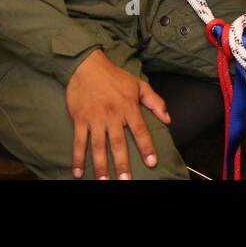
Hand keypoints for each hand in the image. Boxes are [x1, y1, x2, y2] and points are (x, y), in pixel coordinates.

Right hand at [66, 50, 169, 178]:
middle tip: (126, 180)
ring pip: (98, 146)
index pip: (140, 130)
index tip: (152, 162)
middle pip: (118, 142)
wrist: (87, 65)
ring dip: (100, 165)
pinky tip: (77, 172)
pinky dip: (77, 157)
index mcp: (128, 106)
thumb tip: (168, 119)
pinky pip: (79, 141)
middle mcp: (112, 114)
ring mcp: (94, 118)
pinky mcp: (79, 119)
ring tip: (104, 181)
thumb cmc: (115, 76)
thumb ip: (155, 102)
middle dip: (122, 163)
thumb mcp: (139, 84)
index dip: (146, 146)